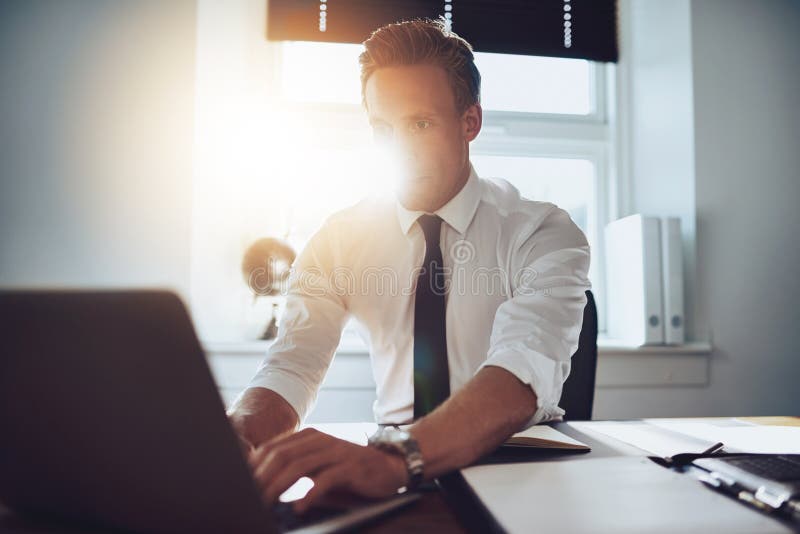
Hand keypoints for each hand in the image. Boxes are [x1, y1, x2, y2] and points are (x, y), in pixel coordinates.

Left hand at [249, 428, 408, 512]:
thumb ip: (297, 469)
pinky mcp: (351, 466)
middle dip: (261, 478)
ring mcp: (336, 451)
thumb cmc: (350, 470)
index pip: (274, 448)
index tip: (240, 483)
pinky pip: (326, 479)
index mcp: (310, 437)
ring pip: (299, 466)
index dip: (254, 465)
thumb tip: (264, 485)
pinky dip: (310, 493)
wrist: (390, 465)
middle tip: (248, 497)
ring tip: (265, 502)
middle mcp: (321, 440)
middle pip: (282, 456)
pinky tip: (299, 506)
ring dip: (278, 486)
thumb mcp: (321, 465)